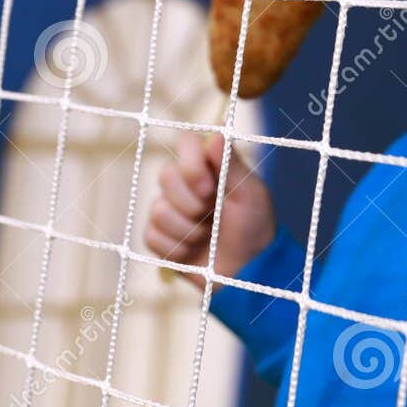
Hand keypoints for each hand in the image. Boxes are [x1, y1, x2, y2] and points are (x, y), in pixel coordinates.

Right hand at [145, 131, 275, 287]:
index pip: (185, 143)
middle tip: (212, 217)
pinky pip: (151, 235)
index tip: (209, 190)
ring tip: (207, 237)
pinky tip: (192, 251)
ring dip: (187, 230)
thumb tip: (216, 134)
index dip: (190, 166)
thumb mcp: (250, 195)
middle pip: (166, 176)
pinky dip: (176, 248)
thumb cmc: (254, 229)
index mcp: (208, 166)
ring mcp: (169, 209)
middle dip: (191, 204)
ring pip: (158, 210)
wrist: (247, 272)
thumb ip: (231, 164)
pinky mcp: (159, 236)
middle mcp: (184, 183)